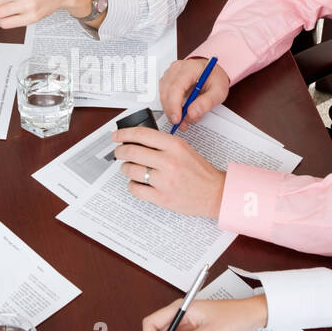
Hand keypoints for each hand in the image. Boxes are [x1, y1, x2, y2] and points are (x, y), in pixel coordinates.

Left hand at [111, 126, 225, 217]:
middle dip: (120, 151)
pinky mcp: (161, 197)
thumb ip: (162, 144)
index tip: (117, 136)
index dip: (124, 133)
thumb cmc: (200, 172)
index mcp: (174, 146)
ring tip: (128, 168)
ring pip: (131, 170)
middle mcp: (168, 161)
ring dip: (125, 168)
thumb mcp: (184, 149)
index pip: (142, 134)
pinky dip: (132, 184)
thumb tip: (137, 141)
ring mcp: (164, 180)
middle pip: (132, 151)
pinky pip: (135, 188)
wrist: (214, 193)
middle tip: (118, 152)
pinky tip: (137, 182)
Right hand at [159, 58, 230, 127]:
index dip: (174, 105)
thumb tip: (192, 113)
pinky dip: (170, 107)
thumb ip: (206, 102)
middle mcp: (177, 69)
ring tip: (184, 119)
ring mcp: (170, 74)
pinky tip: (179, 112)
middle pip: (167, 92)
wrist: (212, 72)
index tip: (177, 119)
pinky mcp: (167, 80)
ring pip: (163, 95)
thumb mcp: (219, 91)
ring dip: (170, 110)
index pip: (176, 87)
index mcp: (190, 68)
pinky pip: (164, 95)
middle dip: (172, 111)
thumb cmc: (215, 79)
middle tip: (181, 124)